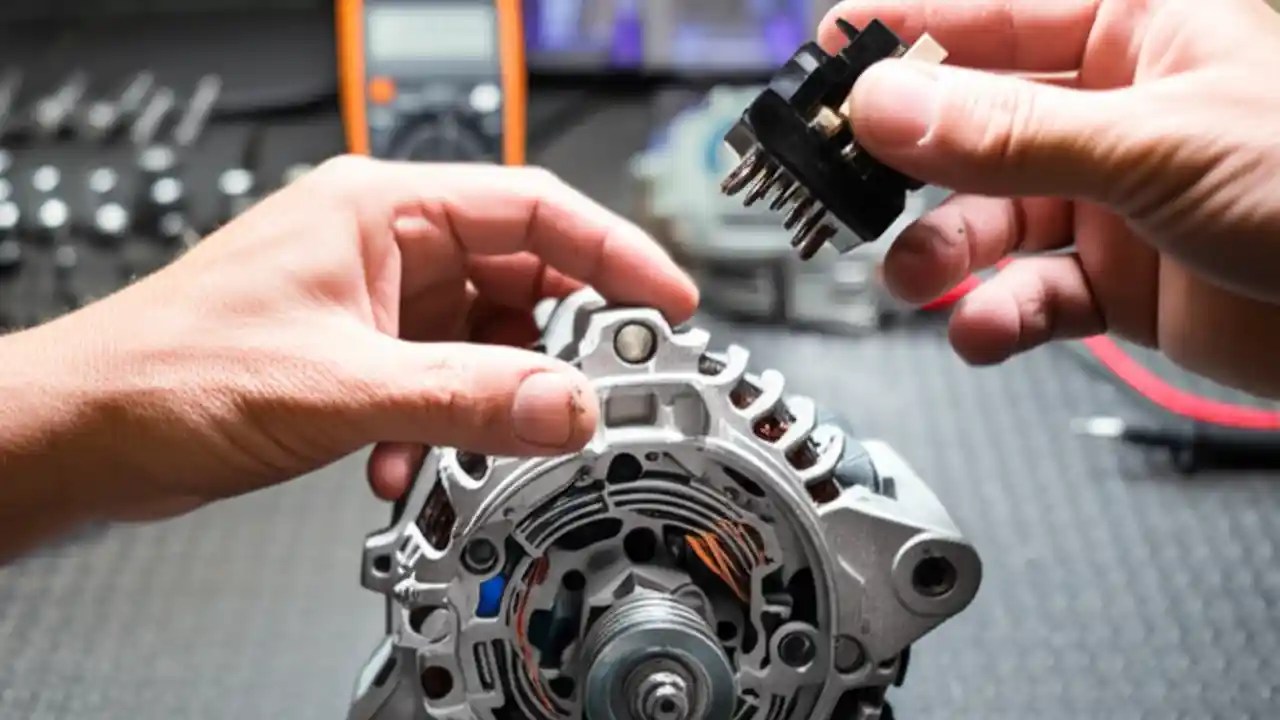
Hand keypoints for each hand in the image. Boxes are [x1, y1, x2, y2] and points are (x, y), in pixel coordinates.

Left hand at [0, 156, 697, 552]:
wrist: (88, 431)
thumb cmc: (171, 370)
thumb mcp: (346, 384)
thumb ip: (471, 395)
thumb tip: (570, 403)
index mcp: (382, 208)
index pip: (534, 207)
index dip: (613, 252)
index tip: (666, 299)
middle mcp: (384, 243)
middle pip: (519, 275)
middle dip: (555, 343)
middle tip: (594, 390)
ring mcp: (373, 297)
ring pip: (484, 336)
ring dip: (490, 396)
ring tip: (478, 438)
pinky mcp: (359, 347)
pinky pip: (441, 376)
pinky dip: (445, 420)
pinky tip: (407, 458)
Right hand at [821, 0, 1279, 396]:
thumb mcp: (1155, 146)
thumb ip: (1009, 131)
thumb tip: (891, 105)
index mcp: (1136, 30)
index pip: (991, 18)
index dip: (904, 37)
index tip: (830, 60)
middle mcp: (1113, 108)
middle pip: (970, 124)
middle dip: (907, 162)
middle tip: (843, 188)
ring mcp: (1110, 195)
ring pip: (988, 215)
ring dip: (944, 252)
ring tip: (919, 277)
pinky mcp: (1117, 275)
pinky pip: (1029, 290)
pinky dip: (997, 313)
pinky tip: (983, 325)